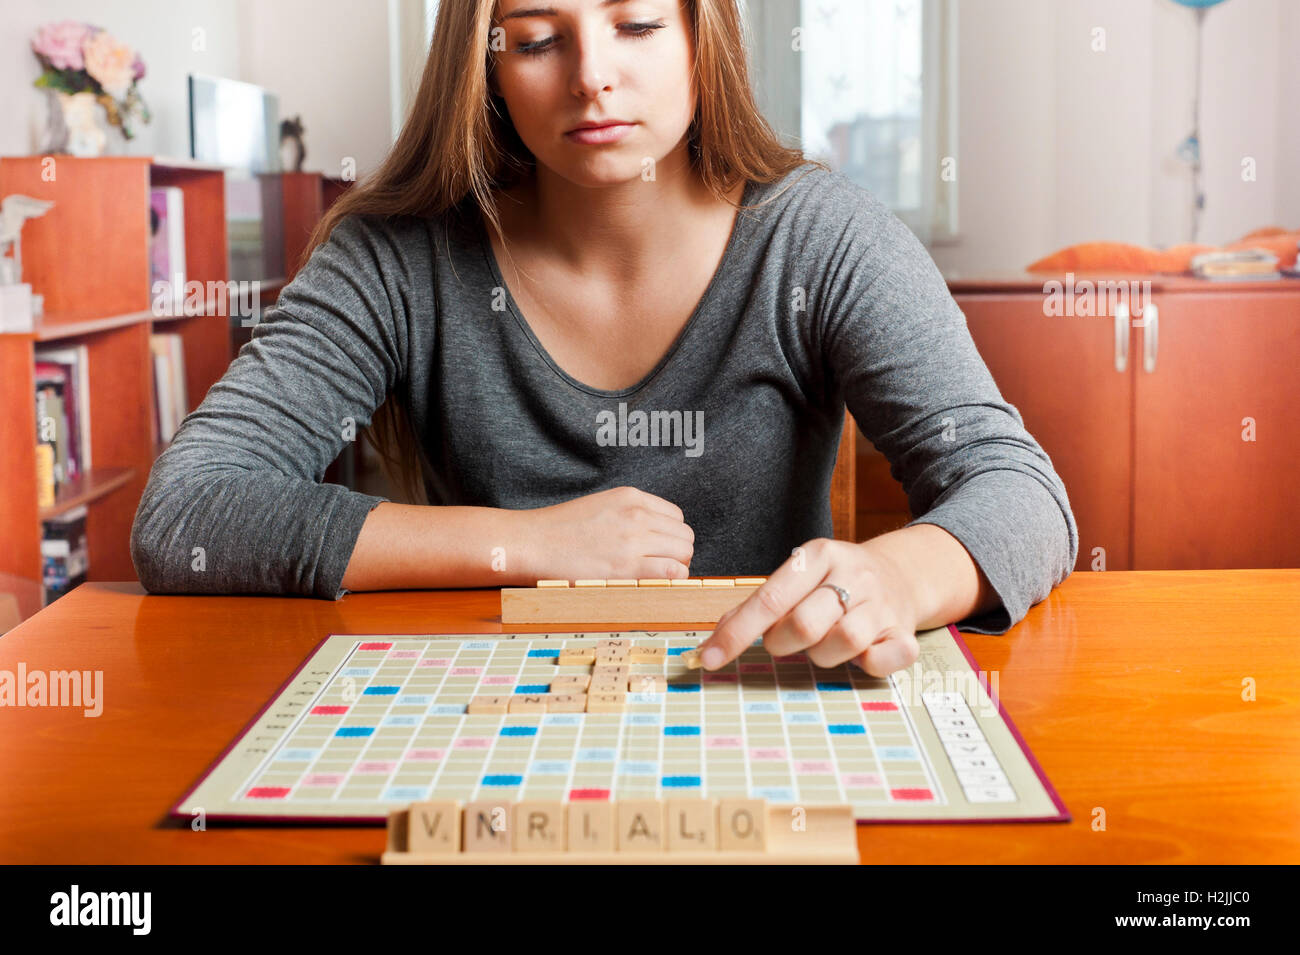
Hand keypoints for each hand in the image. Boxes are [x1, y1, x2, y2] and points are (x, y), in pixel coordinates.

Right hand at [522, 486, 693, 580]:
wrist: (532, 542)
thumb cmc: (560, 529)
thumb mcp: (602, 505)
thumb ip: (631, 514)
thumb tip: (656, 536)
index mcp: (631, 497)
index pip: (676, 517)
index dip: (671, 538)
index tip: (659, 551)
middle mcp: (637, 515)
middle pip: (685, 536)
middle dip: (677, 554)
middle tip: (659, 567)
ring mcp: (634, 540)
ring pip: (684, 554)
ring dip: (676, 568)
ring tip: (654, 578)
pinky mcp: (627, 567)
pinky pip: (672, 574)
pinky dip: (672, 581)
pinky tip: (654, 585)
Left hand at [696, 537, 923, 676]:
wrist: (902, 574)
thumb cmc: (835, 582)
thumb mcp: (799, 578)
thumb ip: (759, 604)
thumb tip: (714, 640)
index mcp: (819, 555)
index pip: (769, 599)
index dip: (736, 634)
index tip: (710, 658)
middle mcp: (852, 574)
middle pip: (803, 625)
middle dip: (782, 643)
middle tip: (785, 641)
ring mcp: (881, 603)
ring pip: (841, 644)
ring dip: (823, 655)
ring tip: (826, 642)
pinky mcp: (903, 631)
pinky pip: (881, 660)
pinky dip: (867, 664)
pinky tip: (862, 653)